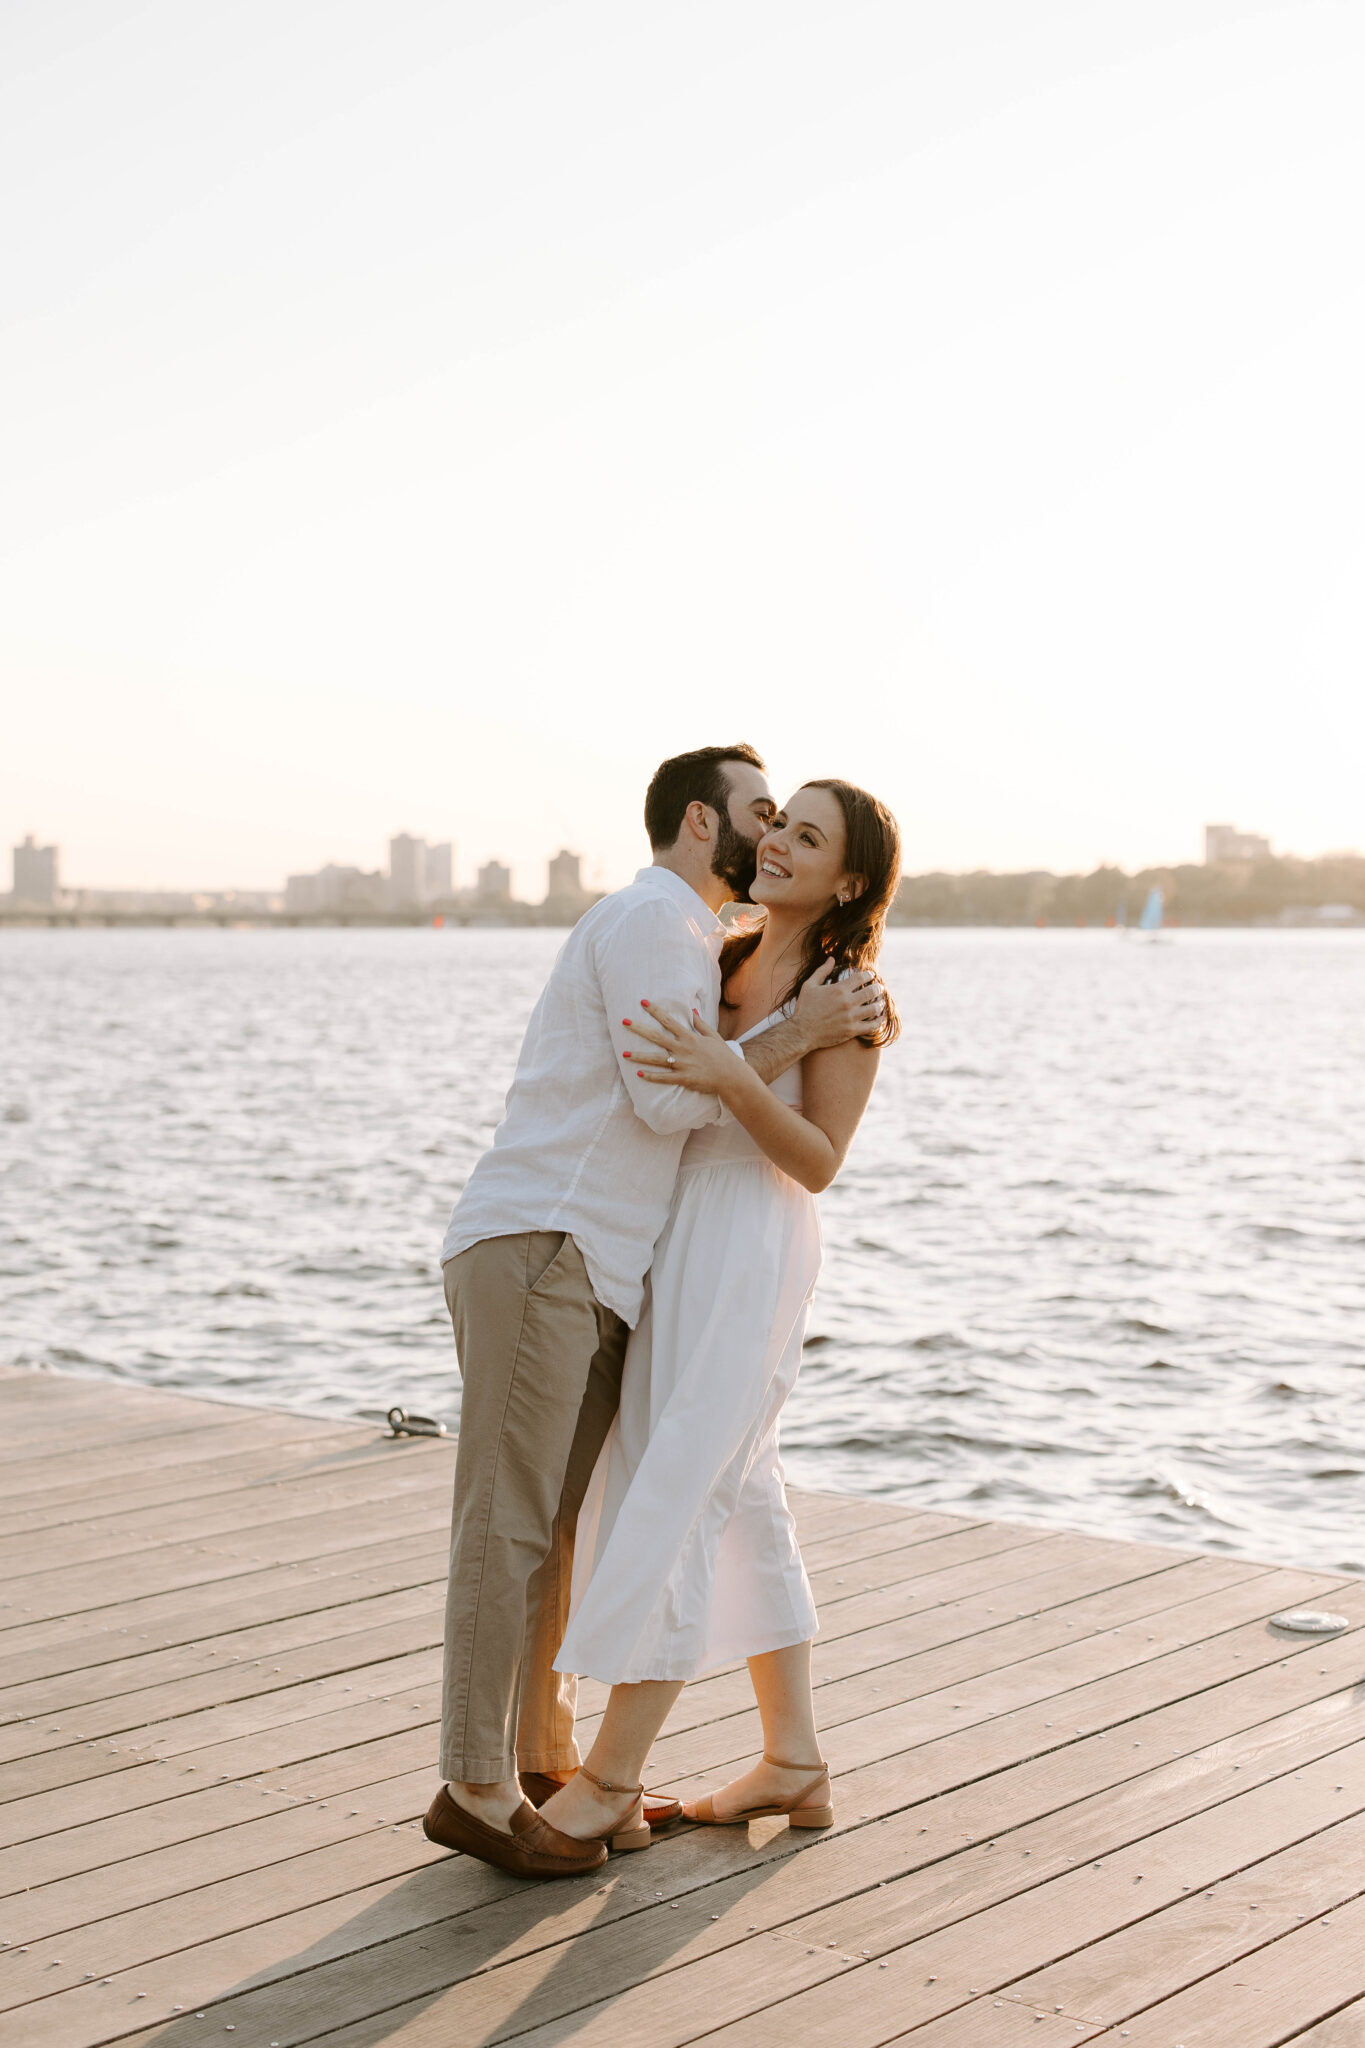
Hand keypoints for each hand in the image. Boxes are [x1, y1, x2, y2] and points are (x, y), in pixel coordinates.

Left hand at [623, 1001, 742, 1094]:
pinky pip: (664, 1077)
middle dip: (639, 1029)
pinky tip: (638, 1074)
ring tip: (624, 1054)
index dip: (654, 1011)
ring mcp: (682, 1064)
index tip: (642, 1002)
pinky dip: (651, 1076)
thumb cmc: (723, 1055)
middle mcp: (683, 1049)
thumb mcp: (713, 1036)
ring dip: (639, 1056)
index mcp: (689, 1037)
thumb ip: (700, 1024)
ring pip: (656, 1059)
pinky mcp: (684, 1078)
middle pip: (657, 1037)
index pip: (668, 1021)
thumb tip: (692, 1010)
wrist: (732, 1076)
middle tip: (624, 1022)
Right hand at [793, 959, 884, 1049]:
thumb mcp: (809, 986)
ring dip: (880, 1004)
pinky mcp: (852, 1031)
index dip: (869, 975)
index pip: (861, 977)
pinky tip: (879, 1018)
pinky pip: (872, 1026)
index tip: (871, 975)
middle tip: (880, 988)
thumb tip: (831, 959)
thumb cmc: (804, 1008)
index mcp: (839, 989)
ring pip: (875, 1008)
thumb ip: (822, 971)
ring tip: (880, 1002)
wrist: (801, 1032)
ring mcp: (851, 1017)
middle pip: (872, 991)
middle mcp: (847, 1002)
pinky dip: (879, 1021)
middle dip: (878, 988)